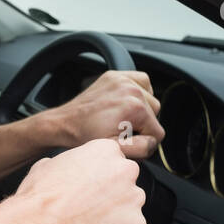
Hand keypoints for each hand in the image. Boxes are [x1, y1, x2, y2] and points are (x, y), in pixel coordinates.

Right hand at [16, 138, 146, 223]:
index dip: (98, 177)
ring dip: (115, 213)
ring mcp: (133, 198)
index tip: (90, 187)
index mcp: (104, 151)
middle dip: (110, 194)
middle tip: (88, 206)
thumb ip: (66, 165)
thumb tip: (62, 170)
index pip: (112, 160)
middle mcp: (124, 170)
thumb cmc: (41, 199)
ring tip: (89, 222)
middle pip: (125, 182)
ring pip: (130, 206)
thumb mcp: (45, 166)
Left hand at [47, 70, 164, 158]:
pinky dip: (138, 92)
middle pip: (155, 114)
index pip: (157, 131)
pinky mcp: (116, 75)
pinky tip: (124, 103)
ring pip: (151, 98)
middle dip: (141, 124)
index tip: (127, 140)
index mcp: (135, 107)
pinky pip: (142, 82)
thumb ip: (142, 148)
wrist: (65, 122)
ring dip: (140, 109)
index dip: (143, 141)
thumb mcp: (117, 148)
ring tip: (120, 117)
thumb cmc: (86, 136)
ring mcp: (124, 79)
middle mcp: (132, 89)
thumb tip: (153, 141)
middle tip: (121, 129)